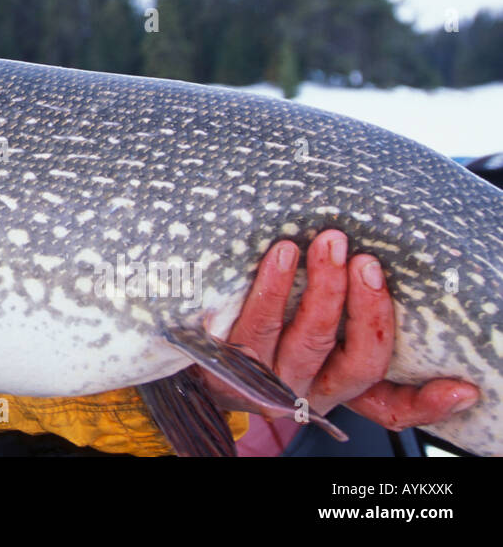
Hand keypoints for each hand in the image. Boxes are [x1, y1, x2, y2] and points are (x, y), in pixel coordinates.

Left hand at [201, 228, 478, 431]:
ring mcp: (261, 378)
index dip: (427, 402)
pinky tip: (276, 256)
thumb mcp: (315, 350)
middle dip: (361, 306)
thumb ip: (358, 338)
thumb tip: (429, 344)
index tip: (459, 385)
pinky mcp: (220, 358)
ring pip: (298, 339)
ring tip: (317, 245)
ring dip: (315, 288)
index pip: (390, 404)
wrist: (191, 356)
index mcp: (333, 388)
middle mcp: (303, 390)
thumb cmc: (269, 338)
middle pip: (349, 358)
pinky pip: (245, 328)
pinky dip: (264, 289)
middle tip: (360, 257)